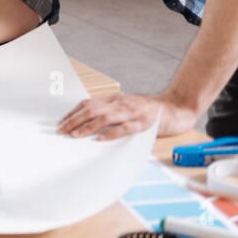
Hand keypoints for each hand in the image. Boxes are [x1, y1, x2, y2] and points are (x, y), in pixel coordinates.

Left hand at [57, 92, 197, 140]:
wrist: (175, 108)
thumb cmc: (148, 109)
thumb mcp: (125, 104)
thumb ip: (110, 109)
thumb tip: (87, 118)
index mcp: (115, 99)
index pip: (88, 103)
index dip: (73, 113)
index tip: (61, 122)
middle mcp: (121, 103)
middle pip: (92, 109)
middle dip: (75, 120)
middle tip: (62, 130)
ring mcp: (132, 112)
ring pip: (105, 117)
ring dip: (87, 126)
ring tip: (75, 135)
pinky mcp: (144, 123)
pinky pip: (125, 128)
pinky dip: (111, 133)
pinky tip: (100, 139)